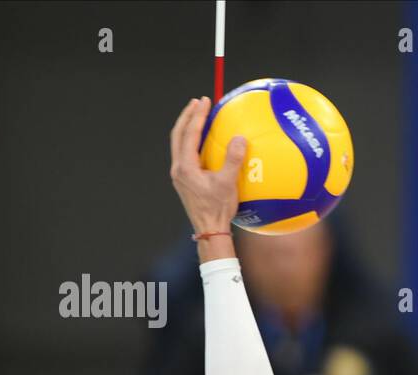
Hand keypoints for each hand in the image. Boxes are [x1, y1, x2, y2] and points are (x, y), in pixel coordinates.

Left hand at [168, 97, 245, 233]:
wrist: (209, 230)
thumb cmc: (218, 209)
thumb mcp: (228, 184)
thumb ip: (233, 160)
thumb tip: (239, 138)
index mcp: (185, 167)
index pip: (189, 134)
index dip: (197, 115)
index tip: (205, 101)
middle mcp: (178, 169)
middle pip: (178, 134)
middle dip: (187, 116)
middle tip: (198, 102)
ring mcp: (179, 175)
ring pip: (179, 143)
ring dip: (187, 128)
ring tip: (197, 116)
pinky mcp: (184, 180)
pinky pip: (185, 154)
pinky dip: (191, 141)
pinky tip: (202, 141)